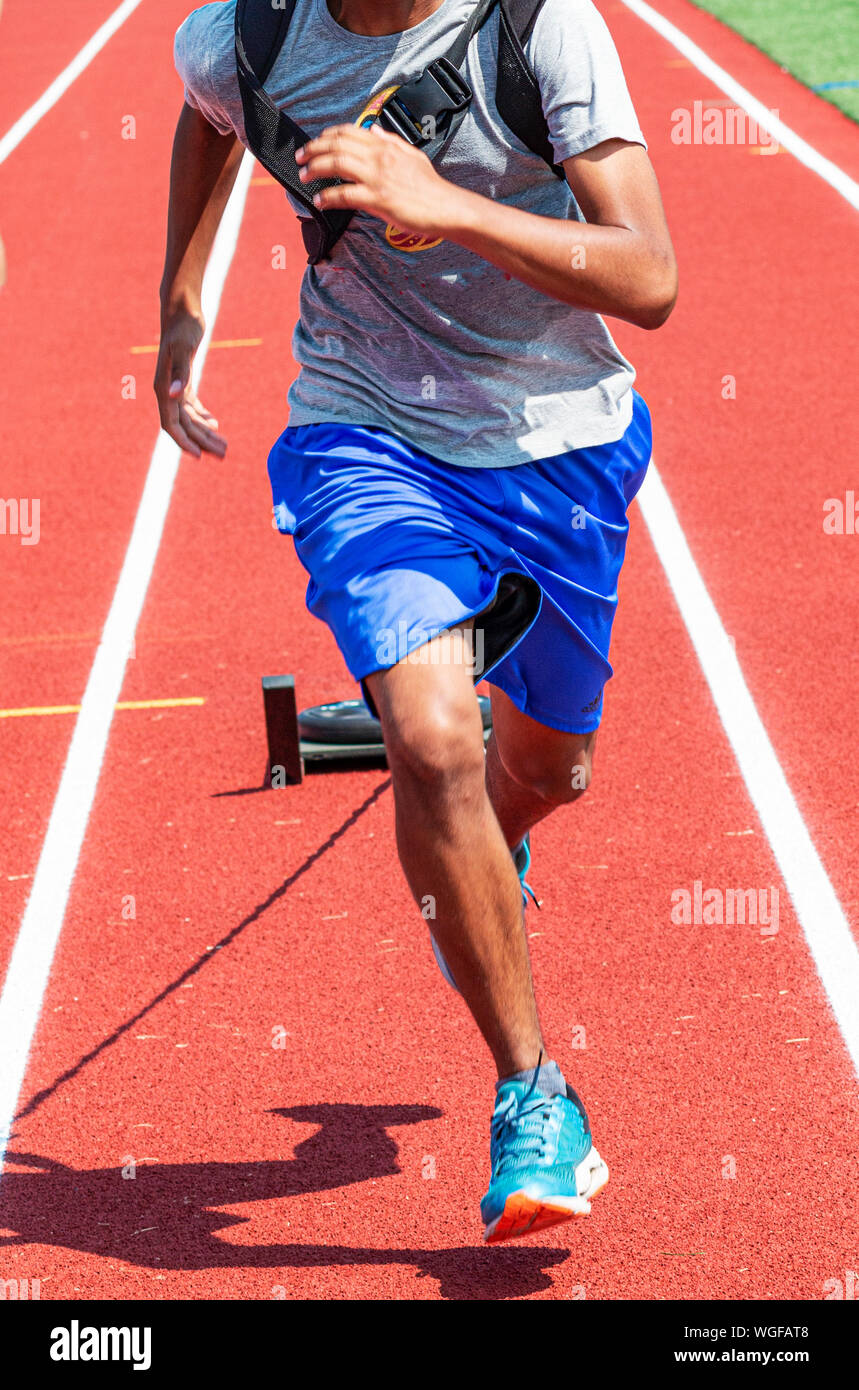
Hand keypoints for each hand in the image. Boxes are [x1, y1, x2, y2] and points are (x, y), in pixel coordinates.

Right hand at [153, 307, 226, 457]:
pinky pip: (191, 406)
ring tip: (224, 445)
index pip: (171, 424)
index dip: (184, 442)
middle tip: (223, 454)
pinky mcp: (183, 380)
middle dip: (202, 441)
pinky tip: (215, 423)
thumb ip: (181, 373)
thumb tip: (173, 396)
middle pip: (184, 426)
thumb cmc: (183, 327)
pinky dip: (202, 416)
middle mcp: (166, 391)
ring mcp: (174, 387)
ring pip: (189, 418)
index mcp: (163, 389)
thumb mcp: (184, 349)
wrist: (181, 309)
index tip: (199, 456)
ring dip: (205, 432)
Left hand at [295, 124, 458, 236]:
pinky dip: (328, 196)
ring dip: (315, 168)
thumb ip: (392, 141)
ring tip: (304, 175)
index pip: (349, 132)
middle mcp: (379, 157)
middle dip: (313, 149)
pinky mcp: (378, 199)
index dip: (327, 135)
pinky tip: (319, 200)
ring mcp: (378, 177)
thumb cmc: (431, 187)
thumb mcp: (412, 155)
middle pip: (338, 144)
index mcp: (386, 146)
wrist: (446, 207)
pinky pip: (345, 194)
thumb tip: (375, 131)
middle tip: (301, 157)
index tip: (316, 142)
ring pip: (337, 164)